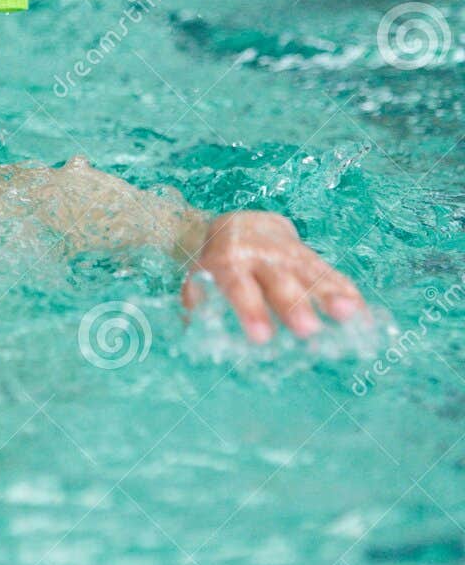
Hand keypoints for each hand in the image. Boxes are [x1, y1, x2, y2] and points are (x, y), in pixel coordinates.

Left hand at [181, 211, 365, 341]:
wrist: (242, 227)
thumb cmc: (218, 265)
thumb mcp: (200, 278)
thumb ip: (199, 305)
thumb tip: (201, 337)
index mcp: (229, 261)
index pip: (240, 287)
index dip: (251, 311)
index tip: (261, 337)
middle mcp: (261, 255)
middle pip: (280, 281)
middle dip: (294, 306)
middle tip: (308, 331)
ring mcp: (290, 254)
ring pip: (311, 275)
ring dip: (331, 296)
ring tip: (348, 316)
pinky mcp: (313, 258)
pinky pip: (333, 276)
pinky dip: (349, 295)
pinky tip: (364, 318)